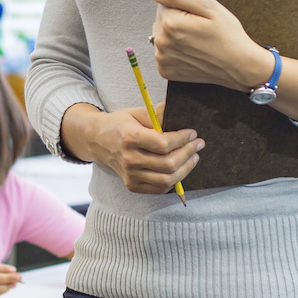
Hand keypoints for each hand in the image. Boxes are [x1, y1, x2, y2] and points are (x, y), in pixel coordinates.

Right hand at [61, 102, 202, 193]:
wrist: (98, 141)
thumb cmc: (120, 124)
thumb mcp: (136, 113)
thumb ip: (155, 114)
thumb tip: (170, 108)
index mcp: (130, 138)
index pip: (163, 144)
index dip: (182, 140)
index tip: (192, 133)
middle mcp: (129, 159)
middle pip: (167, 164)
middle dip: (188, 153)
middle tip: (198, 144)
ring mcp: (130, 175)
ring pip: (166, 179)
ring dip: (185, 168)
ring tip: (193, 157)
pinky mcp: (132, 186)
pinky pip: (159, 188)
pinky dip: (174, 181)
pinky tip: (181, 168)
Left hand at [150, 0, 272, 90]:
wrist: (239, 65)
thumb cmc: (228, 36)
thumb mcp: (209, 6)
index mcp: (171, 24)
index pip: (164, 4)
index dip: (182, 7)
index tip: (197, 17)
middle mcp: (162, 43)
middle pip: (161, 20)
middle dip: (176, 20)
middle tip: (198, 29)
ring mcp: (163, 59)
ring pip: (162, 36)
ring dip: (174, 36)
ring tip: (195, 41)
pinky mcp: (166, 71)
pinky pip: (164, 53)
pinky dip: (174, 51)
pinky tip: (191, 52)